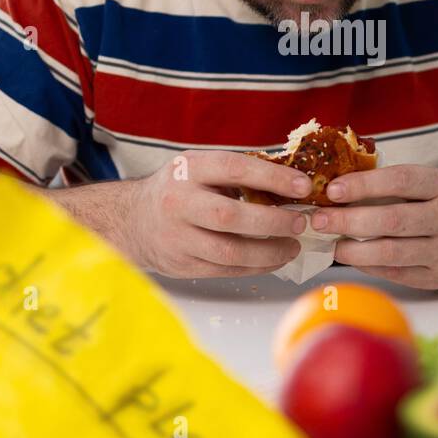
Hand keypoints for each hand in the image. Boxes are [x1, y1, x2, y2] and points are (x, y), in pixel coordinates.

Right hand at [118, 150, 313, 277]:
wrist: (133, 220)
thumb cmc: (180, 189)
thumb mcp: (201, 168)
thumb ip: (239, 173)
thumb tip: (293, 183)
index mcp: (189, 169)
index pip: (235, 170)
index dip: (273, 178)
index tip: (304, 185)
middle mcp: (180, 202)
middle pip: (230, 216)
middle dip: (273, 222)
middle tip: (300, 222)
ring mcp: (178, 237)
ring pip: (229, 251)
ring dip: (269, 252)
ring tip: (293, 247)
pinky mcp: (182, 264)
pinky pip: (226, 270)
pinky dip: (256, 266)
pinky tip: (273, 259)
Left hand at [310, 165, 437, 289]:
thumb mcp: (426, 185)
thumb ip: (389, 185)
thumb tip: (336, 189)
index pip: (401, 180)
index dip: (364, 184)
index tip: (333, 189)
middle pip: (393, 220)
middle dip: (349, 220)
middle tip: (319, 220)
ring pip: (391, 252)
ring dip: (354, 249)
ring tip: (331, 243)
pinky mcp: (436, 277)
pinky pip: (394, 273)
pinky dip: (368, 265)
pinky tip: (351, 257)